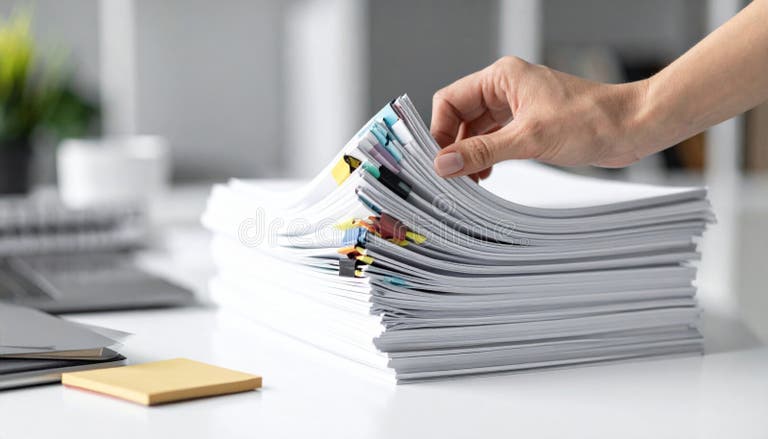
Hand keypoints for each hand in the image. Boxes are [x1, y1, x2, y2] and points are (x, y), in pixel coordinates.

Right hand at [430, 56, 649, 178]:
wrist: (631, 128)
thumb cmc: (591, 121)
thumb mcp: (529, 140)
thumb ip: (483, 152)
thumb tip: (445, 163)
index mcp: (502, 78)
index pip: (450, 100)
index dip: (440, 131)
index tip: (439, 160)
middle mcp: (506, 88)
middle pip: (460, 116)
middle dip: (454, 146)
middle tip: (451, 176)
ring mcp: (517, 105)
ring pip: (476, 129)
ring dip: (470, 154)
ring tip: (468, 180)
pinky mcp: (529, 123)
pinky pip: (494, 138)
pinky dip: (486, 156)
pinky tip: (485, 175)